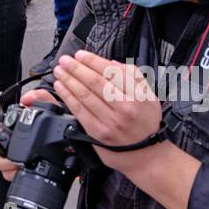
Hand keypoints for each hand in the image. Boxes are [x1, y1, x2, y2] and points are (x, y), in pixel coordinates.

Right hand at [0, 87, 59, 180]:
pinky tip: (26, 173)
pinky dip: (17, 177)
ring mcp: (14, 159)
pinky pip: (13, 177)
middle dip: (1, 160)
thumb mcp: (51, 107)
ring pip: (2, 169)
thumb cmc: (57, 124)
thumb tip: (27, 99)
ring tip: (21, 167)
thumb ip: (40, 97)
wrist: (72, 144)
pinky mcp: (22, 171)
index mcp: (9, 128)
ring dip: (9, 170)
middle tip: (13, 161)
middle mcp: (8, 144)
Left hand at [51, 52, 163, 172]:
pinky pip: (79, 111)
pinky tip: (61, 88)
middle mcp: (124, 108)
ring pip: (85, 96)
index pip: (111, 72)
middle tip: (64, 60)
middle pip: (95, 82)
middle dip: (76, 68)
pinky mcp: (98, 133)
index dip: (92, 61)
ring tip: (59, 71)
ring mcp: (110, 122)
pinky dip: (68, 97)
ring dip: (69, 80)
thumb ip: (133, 75)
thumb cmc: (146, 122)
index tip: (80, 54)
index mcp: (138, 96)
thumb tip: (111, 63)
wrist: (146, 154)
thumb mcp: (149, 95)